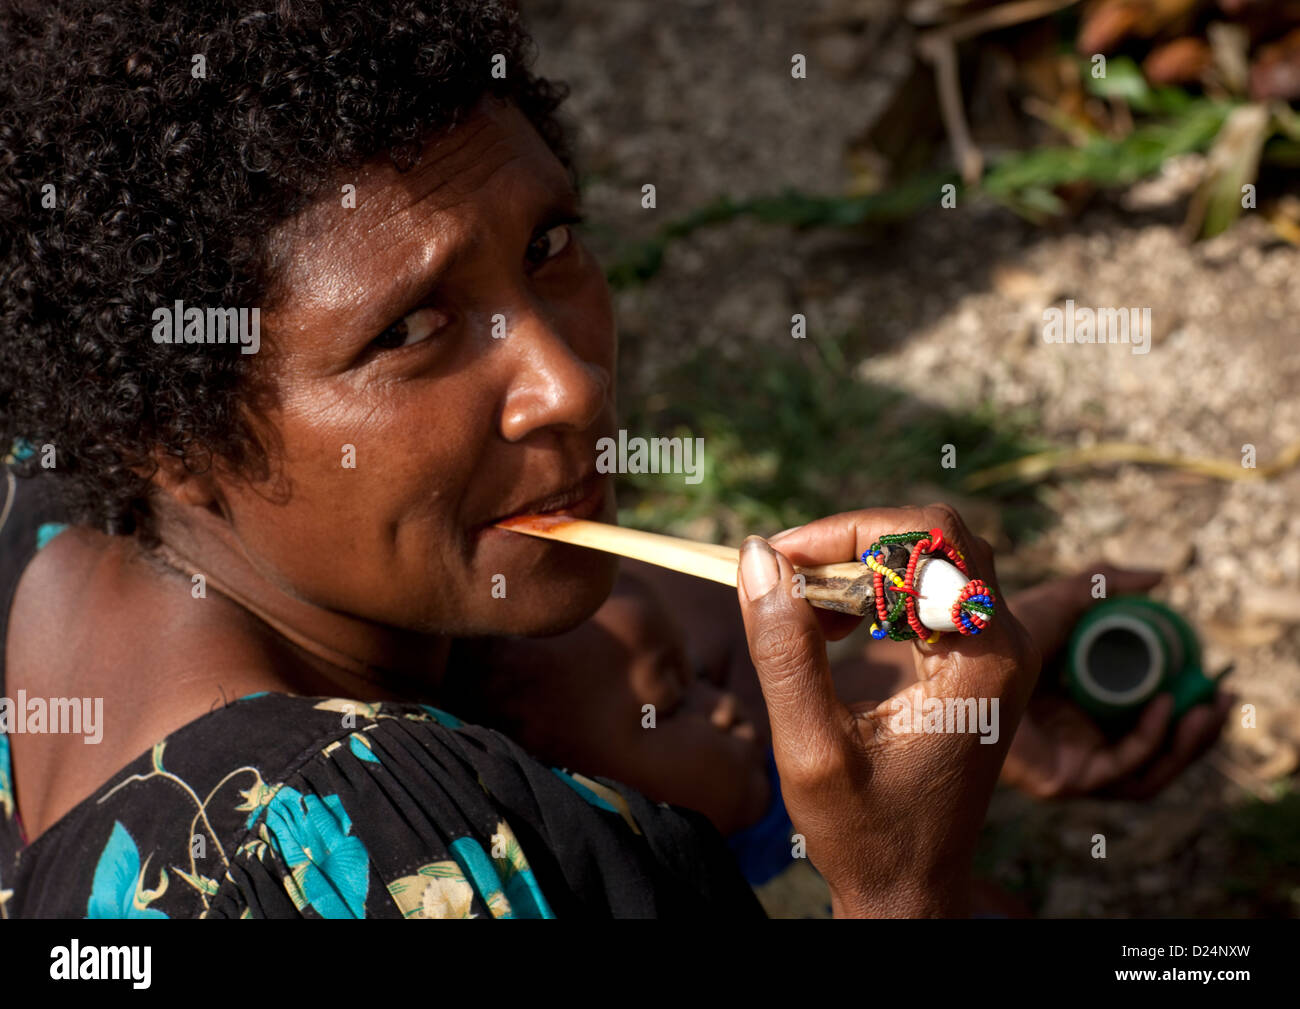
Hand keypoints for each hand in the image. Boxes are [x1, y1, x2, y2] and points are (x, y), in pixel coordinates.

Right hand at [737, 505, 1039, 916]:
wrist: (909, 889)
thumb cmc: (865, 832)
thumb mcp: (811, 746)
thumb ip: (786, 651)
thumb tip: (758, 557)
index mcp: (982, 660)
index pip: (929, 538)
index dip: (848, 532)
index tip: (781, 560)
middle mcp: (1006, 644)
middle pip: (938, 536)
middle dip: (853, 544)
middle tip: (788, 580)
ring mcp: (998, 651)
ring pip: (934, 556)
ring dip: (862, 566)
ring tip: (803, 611)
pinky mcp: (979, 661)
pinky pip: (932, 590)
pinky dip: (876, 591)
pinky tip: (831, 627)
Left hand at [1000, 565, 1231, 798]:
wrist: (962, 651)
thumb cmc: (998, 630)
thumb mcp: (1062, 602)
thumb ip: (1105, 585)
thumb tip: (1161, 578)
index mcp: (1085, 714)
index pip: (1150, 728)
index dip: (1191, 712)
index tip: (1219, 681)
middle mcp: (1080, 744)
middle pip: (1157, 755)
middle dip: (1200, 733)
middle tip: (1224, 696)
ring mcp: (1072, 765)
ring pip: (1148, 772)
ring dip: (1186, 744)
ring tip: (1207, 706)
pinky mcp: (1062, 780)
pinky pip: (1120, 769)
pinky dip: (1149, 741)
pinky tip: (1165, 708)